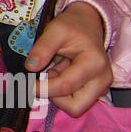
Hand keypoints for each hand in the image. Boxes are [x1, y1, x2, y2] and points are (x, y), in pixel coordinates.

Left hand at [24, 2, 111, 116]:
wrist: (87, 23)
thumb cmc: (72, 26)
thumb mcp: (55, 29)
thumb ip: (42, 47)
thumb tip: (30, 67)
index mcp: (94, 63)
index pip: (65, 86)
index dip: (43, 88)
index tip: (28, 83)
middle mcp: (102, 80)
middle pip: (75, 107)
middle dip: (55, 97)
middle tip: (46, 76)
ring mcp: (101, 87)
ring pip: (76, 108)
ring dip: (59, 95)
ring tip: (55, 71)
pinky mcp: (96, 91)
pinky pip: (76, 101)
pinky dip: (63, 93)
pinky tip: (61, 73)